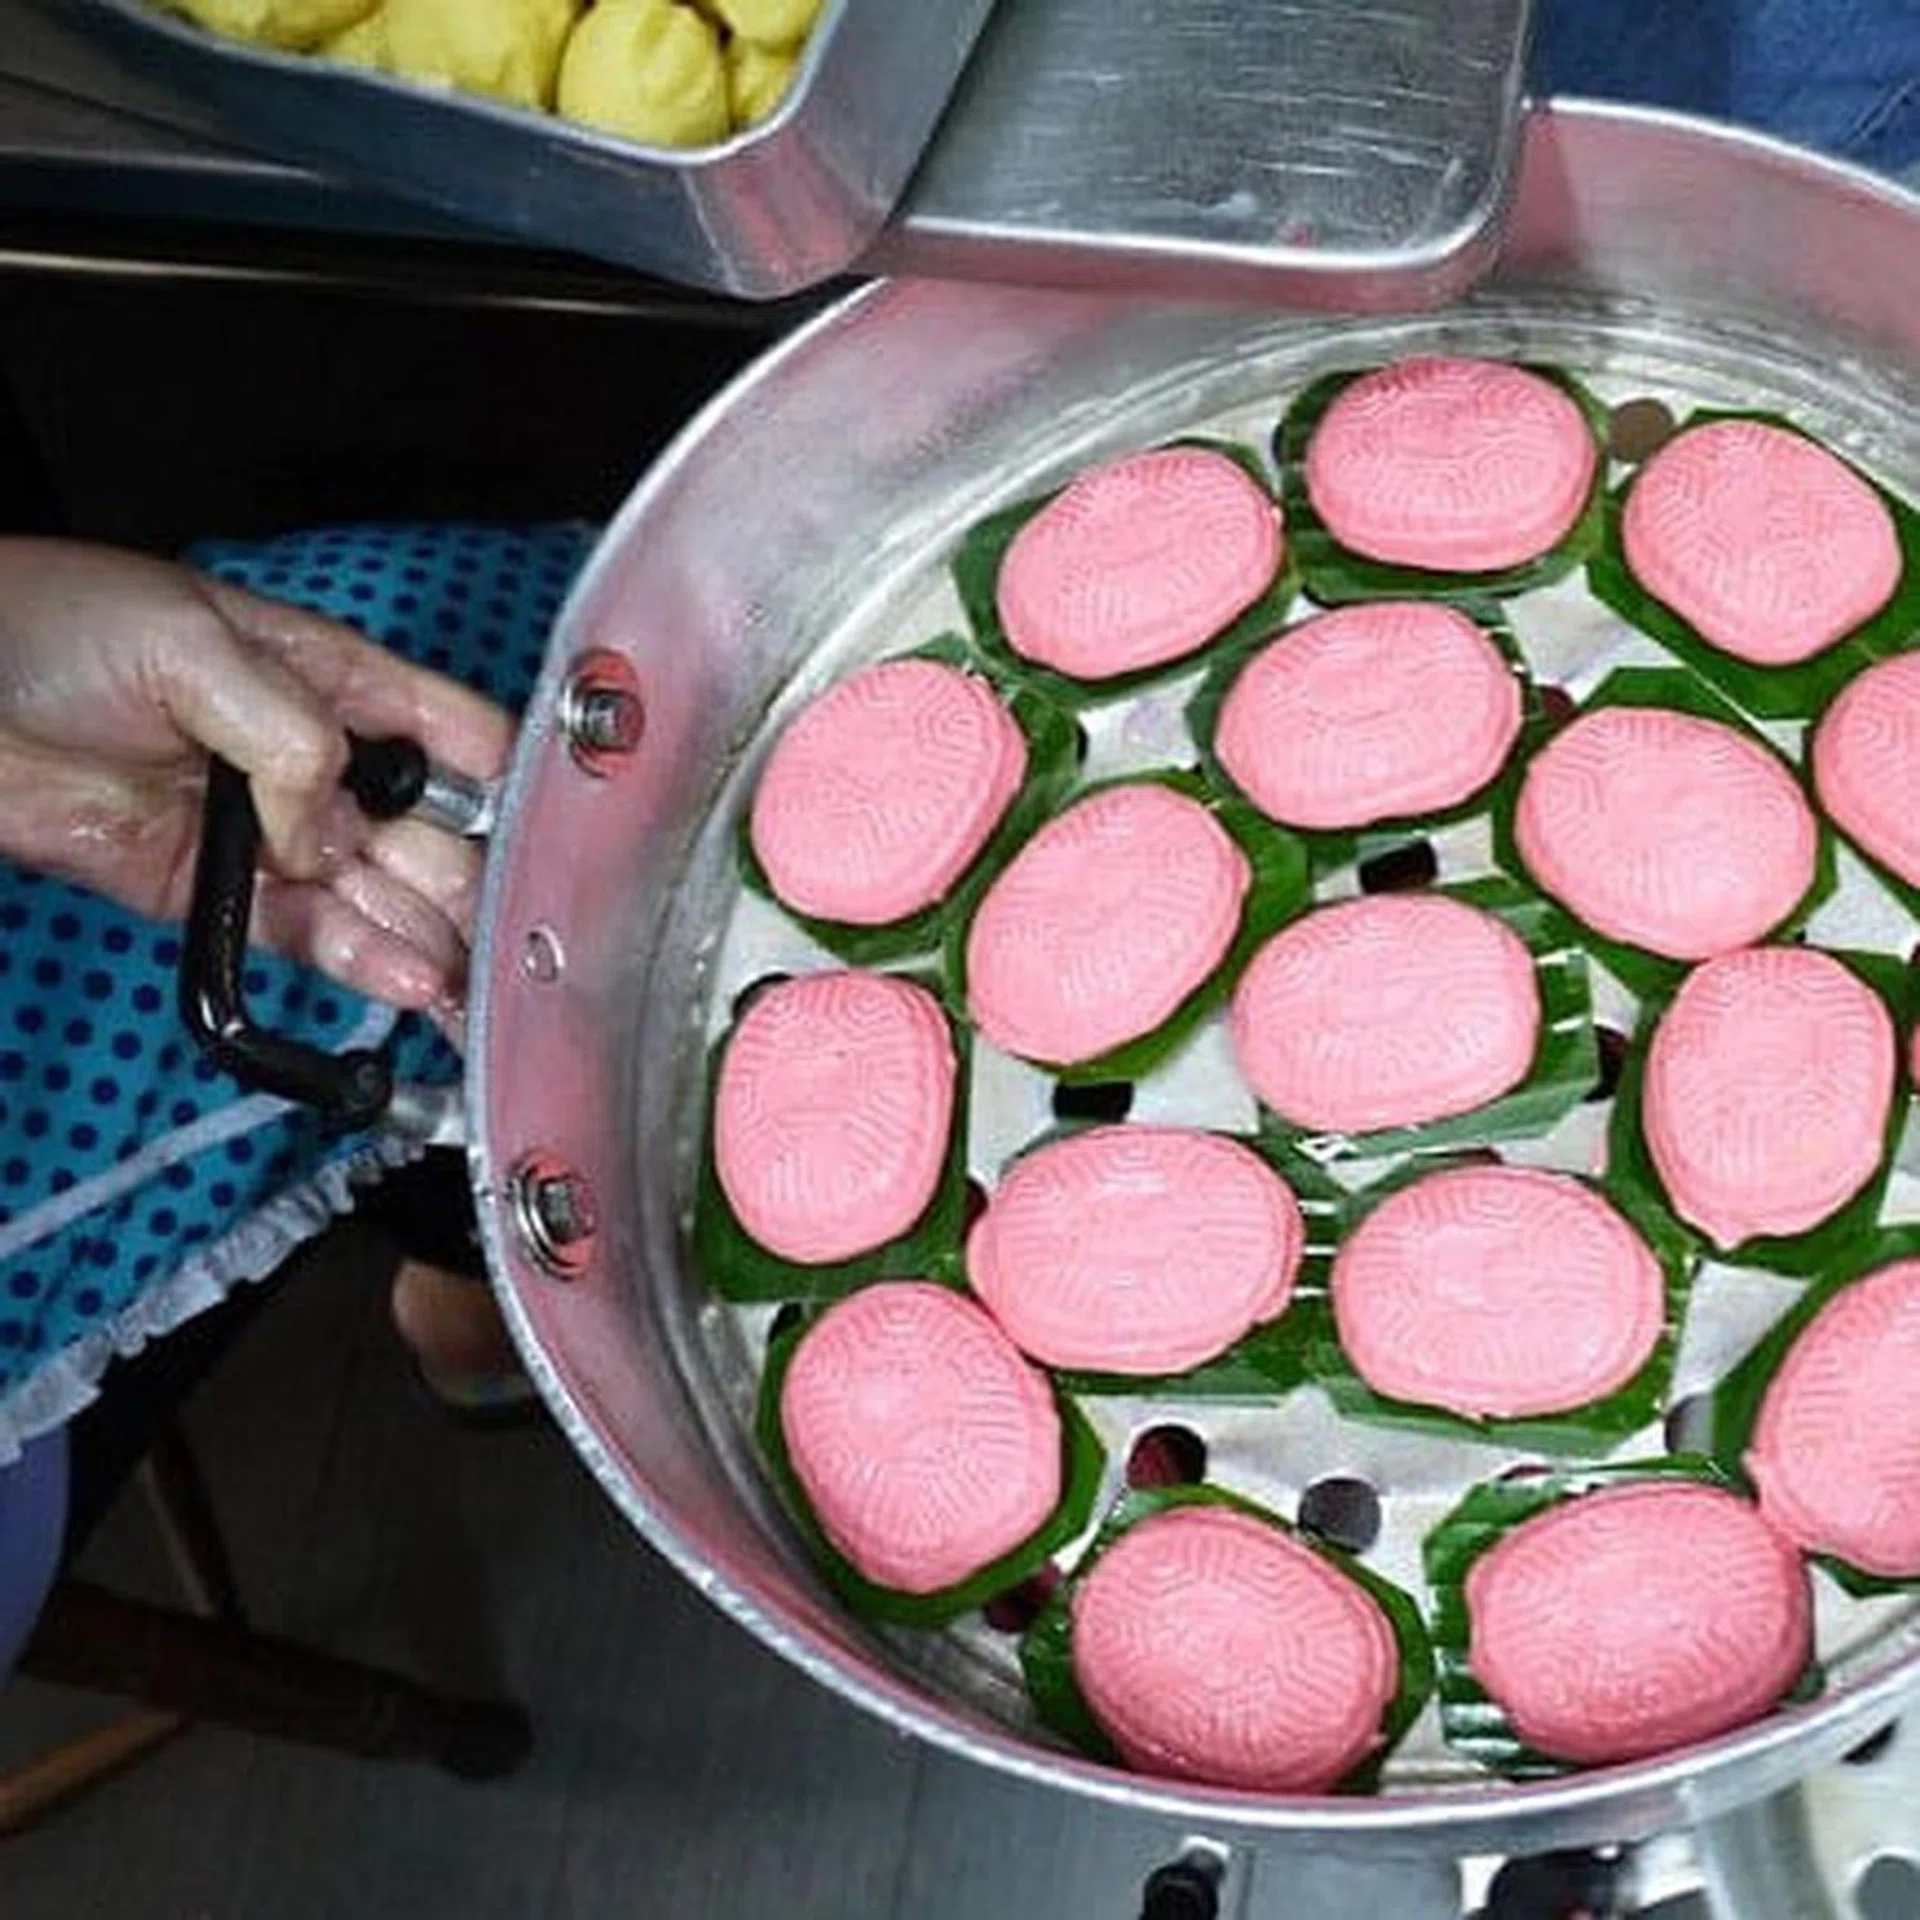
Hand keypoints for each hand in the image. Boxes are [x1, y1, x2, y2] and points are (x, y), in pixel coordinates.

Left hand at [0, 538, 510, 1014]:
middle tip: (520, 943)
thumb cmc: (46, 625)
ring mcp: (268, 833)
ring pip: (379, 895)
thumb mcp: (189, 643)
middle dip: (479, 885)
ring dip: (433, 940)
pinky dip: (361, 960)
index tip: (554, 837)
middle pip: (430, 830)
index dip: (508, 782)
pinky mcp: (216, 892)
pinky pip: (307, 933)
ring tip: (477, 990)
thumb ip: (287, 734)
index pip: (451, 733)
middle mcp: (314, 762)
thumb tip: (334, 827)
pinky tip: (409, 982)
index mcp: (329, 679)